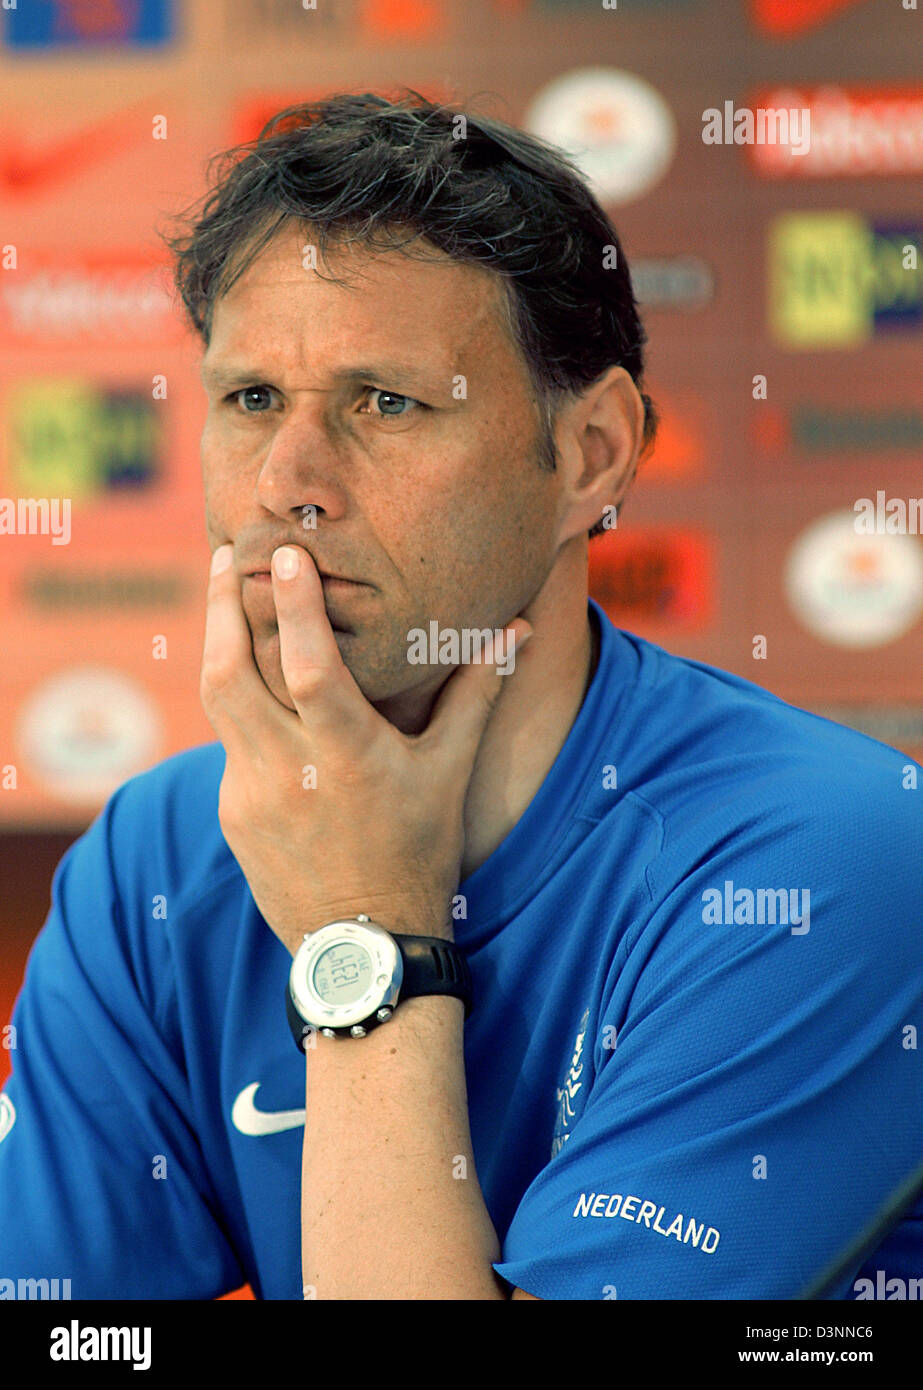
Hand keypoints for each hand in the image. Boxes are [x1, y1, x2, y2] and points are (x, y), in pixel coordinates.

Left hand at [200, 544, 531, 953]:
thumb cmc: (420, 851)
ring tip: (224, 600)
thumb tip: (516, 629)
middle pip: (230, 673)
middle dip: (221, 608)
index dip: (296, 607)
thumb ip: (476, 693)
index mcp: (349, 757)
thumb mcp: (450, 772)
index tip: (285, 554)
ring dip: (217, 645)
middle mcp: (290, 771)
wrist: (365, 942)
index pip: (310, 667)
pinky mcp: (231, 812)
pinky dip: (237, 704)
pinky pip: (229, 742)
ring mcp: (250, 794)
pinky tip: (252, 683)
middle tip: (223, 555)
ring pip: (218, 702)